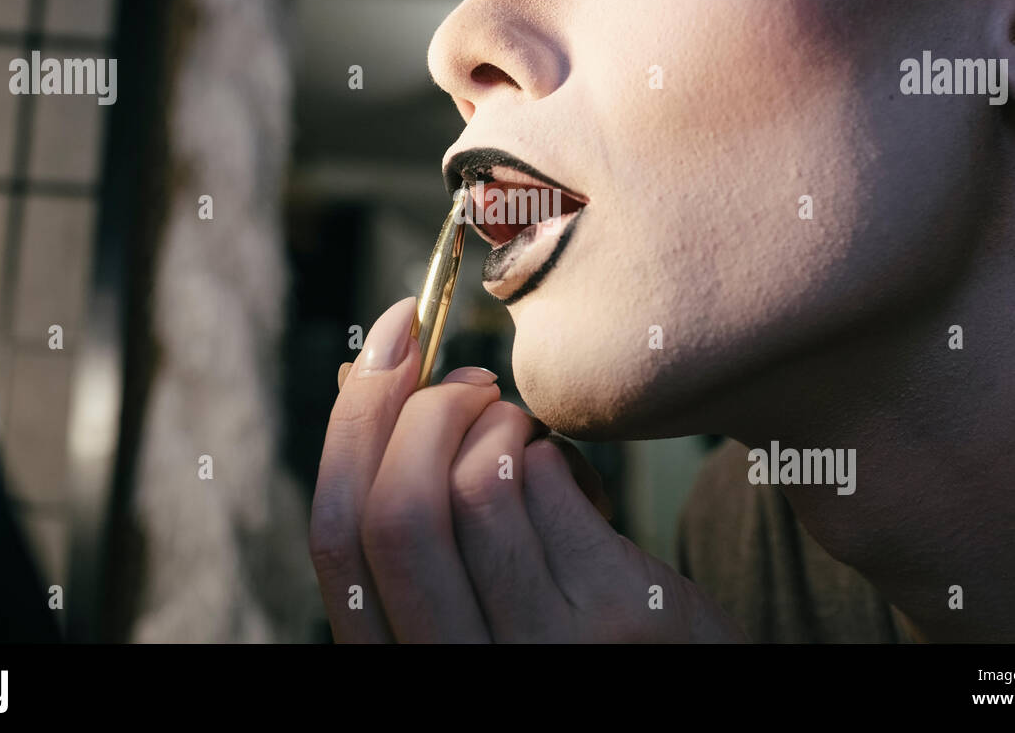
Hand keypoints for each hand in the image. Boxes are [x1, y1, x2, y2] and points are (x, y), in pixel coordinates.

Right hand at [309, 297, 746, 642]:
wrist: (679, 674)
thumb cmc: (557, 625)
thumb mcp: (470, 598)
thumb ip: (416, 521)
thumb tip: (362, 371)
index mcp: (400, 663)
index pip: (335, 539)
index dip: (350, 425)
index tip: (389, 339)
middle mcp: (453, 674)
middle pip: (398, 511)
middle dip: (426, 412)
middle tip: (473, 382)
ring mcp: (539, 653)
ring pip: (477, 484)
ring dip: (502, 425)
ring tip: (530, 440)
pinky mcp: (614, 616)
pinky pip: (551, 480)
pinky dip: (554, 450)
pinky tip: (575, 480)